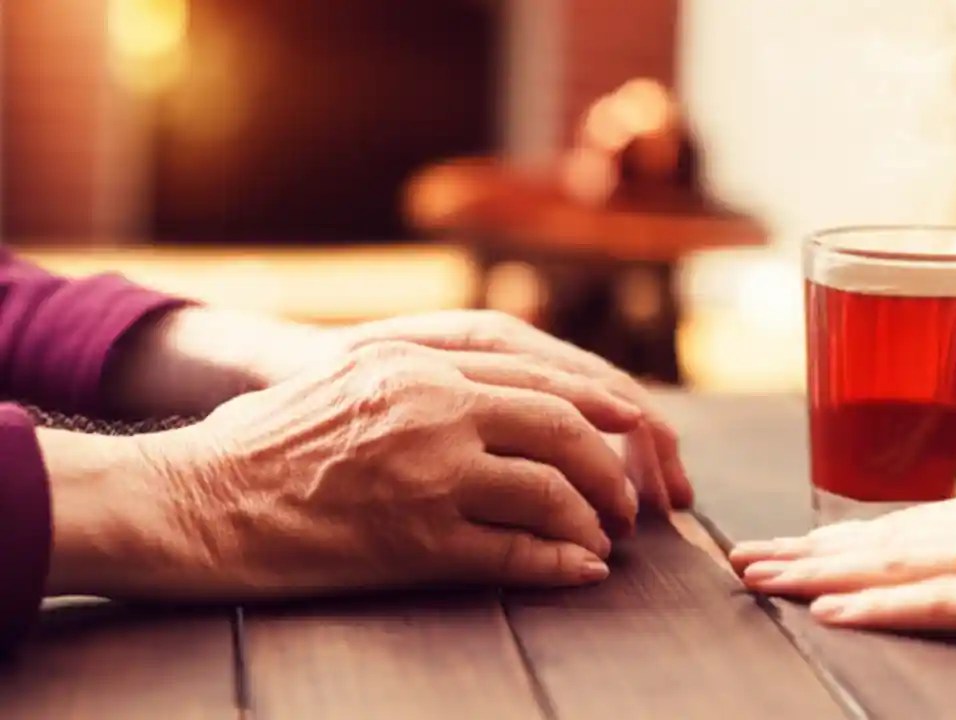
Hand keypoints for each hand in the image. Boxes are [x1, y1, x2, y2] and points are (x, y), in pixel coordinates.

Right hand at [106, 307, 691, 510]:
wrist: (195, 499)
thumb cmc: (263, 442)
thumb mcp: (350, 379)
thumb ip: (424, 379)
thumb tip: (495, 401)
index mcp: (418, 364)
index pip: (540, 376)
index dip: (600, 406)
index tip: (634, 427)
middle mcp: (431, 408)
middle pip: (561, 429)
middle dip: (607, 466)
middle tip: (625, 499)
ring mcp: (425, 475)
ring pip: (548, 492)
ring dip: (588, 519)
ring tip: (602, 538)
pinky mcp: (412, 541)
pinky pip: (512, 554)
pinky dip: (556, 565)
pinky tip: (577, 572)